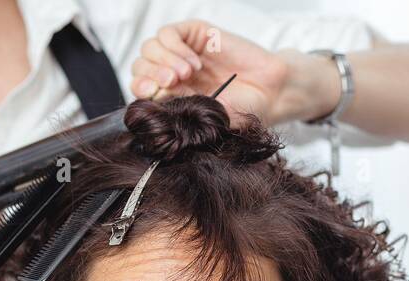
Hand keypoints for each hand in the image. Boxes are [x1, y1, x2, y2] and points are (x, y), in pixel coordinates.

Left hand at [129, 20, 341, 126]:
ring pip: (151, 48)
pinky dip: (175, 48)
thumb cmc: (240, 111)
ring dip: (164, 61)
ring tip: (186, 75)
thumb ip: (177, 112)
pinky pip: (168, 34)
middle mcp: (173, 73)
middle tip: (172, 84)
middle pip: (140, 66)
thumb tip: (151, 106)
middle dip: (151, 75)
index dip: (141, 90)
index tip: (154, 96)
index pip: (139, 88)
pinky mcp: (196, 35)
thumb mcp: (204, 119)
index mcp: (170, 96)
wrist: (269, 93)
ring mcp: (183, 52)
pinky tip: (193, 63)